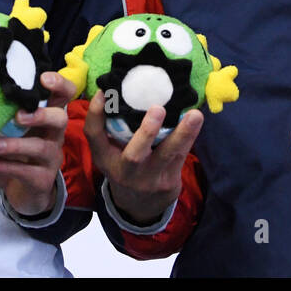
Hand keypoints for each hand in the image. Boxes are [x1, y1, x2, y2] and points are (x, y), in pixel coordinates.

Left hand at [0, 71, 78, 217]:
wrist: (22, 192)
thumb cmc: (15, 154)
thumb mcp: (7, 133)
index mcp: (47, 116)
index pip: (64, 94)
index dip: (59, 84)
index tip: (43, 77)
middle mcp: (54, 134)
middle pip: (61, 118)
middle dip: (41, 115)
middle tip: (18, 116)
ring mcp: (52, 157)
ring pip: (42, 147)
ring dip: (16, 145)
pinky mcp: (44, 179)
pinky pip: (28, 171)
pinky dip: (7, 165)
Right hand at [85, 92, 201, 224]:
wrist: (139, 207)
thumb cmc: (125, 165)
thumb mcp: (112, 152)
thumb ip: (115, 127)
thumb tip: (124, 84)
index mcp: (104, 157)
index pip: (93, 136)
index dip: (95, 114)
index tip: (102, 93)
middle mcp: (124, 170)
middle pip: (133, 154)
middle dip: (146, 132)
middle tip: (158, 108)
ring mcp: (148, 179)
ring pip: (166, 155)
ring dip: (182, 134)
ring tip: (194, 115)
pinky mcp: (168, 183)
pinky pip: (180, 157)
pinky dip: (190, 137)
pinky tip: (196, 120)